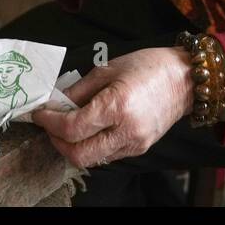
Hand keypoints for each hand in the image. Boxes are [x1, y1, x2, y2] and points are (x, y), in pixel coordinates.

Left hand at [33, 48, 194, 168]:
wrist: (184, 78)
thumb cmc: (147, 66)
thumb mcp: (106, 70)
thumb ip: (77, 91)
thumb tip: (54, 103)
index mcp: (117, 106)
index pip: (72, 127)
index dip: (49, 122)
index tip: (39, 113)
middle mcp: (126, 130)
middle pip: (78, 154)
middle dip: (57, 142)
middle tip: (49, 125)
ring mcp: (134, 143)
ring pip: (92, 159)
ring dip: (72, 146)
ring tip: (67, 126)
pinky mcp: (139, 148)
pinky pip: (107, 155)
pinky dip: (91, 146)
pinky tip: (88, 129)